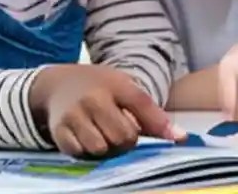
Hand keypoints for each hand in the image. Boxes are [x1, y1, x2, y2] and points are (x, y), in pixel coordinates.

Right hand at [31, 65, 183, 158]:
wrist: (57, 84)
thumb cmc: (98, 88)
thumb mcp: (123, 89)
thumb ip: (150, 113)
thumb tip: (180, 138)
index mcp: (114, 84)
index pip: (141, 105)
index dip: (159, 125)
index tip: (174, 138)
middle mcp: (93, 98)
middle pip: (123, 136)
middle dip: (126, 141)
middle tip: (121, 133)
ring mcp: (73, 115)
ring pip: (101, 148)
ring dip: (106, 149)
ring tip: (104, 137)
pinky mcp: (59, 130)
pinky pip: (80, 153)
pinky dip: (86, 152)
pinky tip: (87, 140)